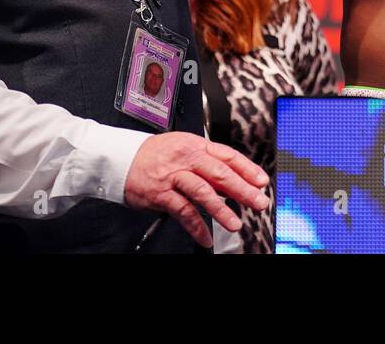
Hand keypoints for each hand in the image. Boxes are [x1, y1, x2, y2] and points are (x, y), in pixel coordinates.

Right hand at [124, 132, 269, 247]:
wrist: (123, 158)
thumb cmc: (157, 155)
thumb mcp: (185, 148)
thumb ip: (208, 163)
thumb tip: (233, 179)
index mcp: (198, 146)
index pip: (228, 156)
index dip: (247, 169)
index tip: (262, 182)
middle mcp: (188, 159)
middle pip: (220, 174)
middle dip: (242, 189)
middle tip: (258, 202)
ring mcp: (174, 176)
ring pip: (203, 192)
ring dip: (221, 210)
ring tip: (235, 224)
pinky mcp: (161, 194)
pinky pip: (183, 211)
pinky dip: (196, 226)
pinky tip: (206, 237)